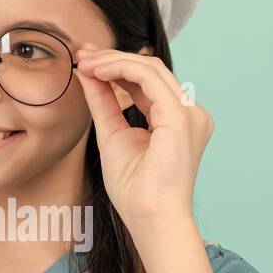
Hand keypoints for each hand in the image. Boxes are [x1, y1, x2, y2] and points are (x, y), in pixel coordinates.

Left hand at [73, 44, 213, 234]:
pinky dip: (121, 69)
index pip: (147, 82)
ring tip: (86, 63)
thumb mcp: (112, 135)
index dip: (116, 67)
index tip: (87, 62)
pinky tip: (98, 71)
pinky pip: (149, 78)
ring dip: (114, 61)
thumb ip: (103, 103)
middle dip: (113, 58)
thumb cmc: (135, 191)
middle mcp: (190, 113)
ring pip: (150, 68)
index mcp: (178, 120)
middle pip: (150, 70)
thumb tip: (87, 73)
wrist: (150, 218)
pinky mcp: (180, 117)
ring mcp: (189, 114)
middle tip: (82, 54)